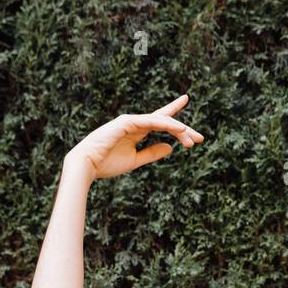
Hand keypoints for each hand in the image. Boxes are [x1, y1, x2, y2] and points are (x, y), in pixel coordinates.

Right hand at [65, 95, 203, 181]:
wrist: (87, 166)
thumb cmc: (107, 164)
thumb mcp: (136, 160)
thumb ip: (152, 153)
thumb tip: (170, 148)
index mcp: (137, 131)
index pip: (161, 123)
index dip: (177, 121)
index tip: (193, 126)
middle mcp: (136, 123)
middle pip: (165, 121)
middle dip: (184, 130)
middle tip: (201, 138)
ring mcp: (131, 121)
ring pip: (160, 121)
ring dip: (178, 130)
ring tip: (192, 139)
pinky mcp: (126, 122)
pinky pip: (150, 121)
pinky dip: (165, 123)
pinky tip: (179, 129)